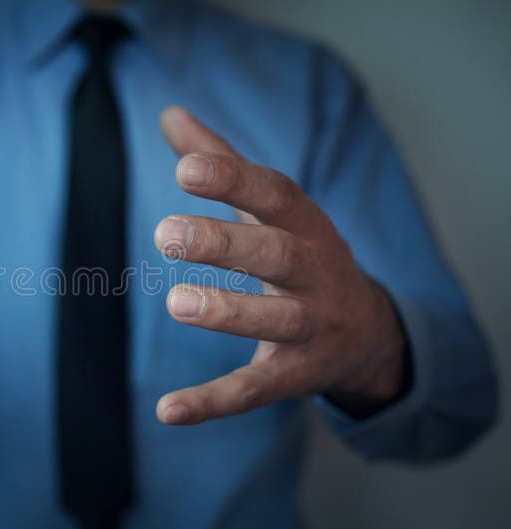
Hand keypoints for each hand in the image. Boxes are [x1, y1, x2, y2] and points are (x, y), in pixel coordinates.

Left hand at [153, 106, 407, 424]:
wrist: (367, 332)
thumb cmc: (300, 255)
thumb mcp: (271, 209)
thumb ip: (221, 162)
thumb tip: (169, 113)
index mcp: (306, 225)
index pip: (274, 194)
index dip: (233, 179)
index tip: (185, 167)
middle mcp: (315, 274)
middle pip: (276, 256)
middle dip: (225, 244)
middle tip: (166, 233)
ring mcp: (310, 327)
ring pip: (274, 321)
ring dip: (228, 313)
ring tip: (176, 303)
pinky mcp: (295, 376)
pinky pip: (253, 390)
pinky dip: (212, 402)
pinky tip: (168, 410)